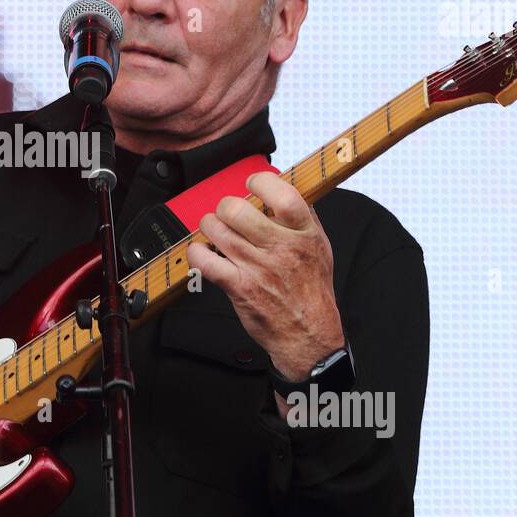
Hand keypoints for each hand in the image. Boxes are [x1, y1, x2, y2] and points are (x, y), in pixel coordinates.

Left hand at [186, 171, 344, 382]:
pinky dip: (196, 252)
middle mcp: (281, 248)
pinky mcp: (239, 287)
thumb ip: (304, 219)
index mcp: (304, 234)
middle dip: (225, 207)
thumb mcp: (320, 248)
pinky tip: (202, 252)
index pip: (282, 194)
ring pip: (217, 230)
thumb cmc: (311, 291)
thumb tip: (283, 191)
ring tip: (215, 232)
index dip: (260, 182)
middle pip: (237, 209)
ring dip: (209, 227)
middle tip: (227, 214)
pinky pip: (205, 261)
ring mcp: (258, 267)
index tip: (252, 184)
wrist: (308, 334)